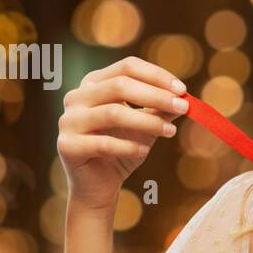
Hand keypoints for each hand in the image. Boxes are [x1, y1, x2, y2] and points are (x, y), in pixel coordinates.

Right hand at [57, 56, 189, 210]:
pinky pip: (103, 143)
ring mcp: (68, 121)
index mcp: (93, 84)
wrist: (100, 185)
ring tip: (170, 131)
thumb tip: (185, 98)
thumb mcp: (146, 125)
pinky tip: (145, 151)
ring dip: (148, 121)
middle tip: (183, 107)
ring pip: (113, 113)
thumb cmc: (123, 149)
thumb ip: (161, 109)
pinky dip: (128, 146)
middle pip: (120, 85)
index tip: (182, 89)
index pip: (126, 67)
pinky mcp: (67, 146)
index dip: (156, 76)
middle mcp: (76, 97)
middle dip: (156, 95)